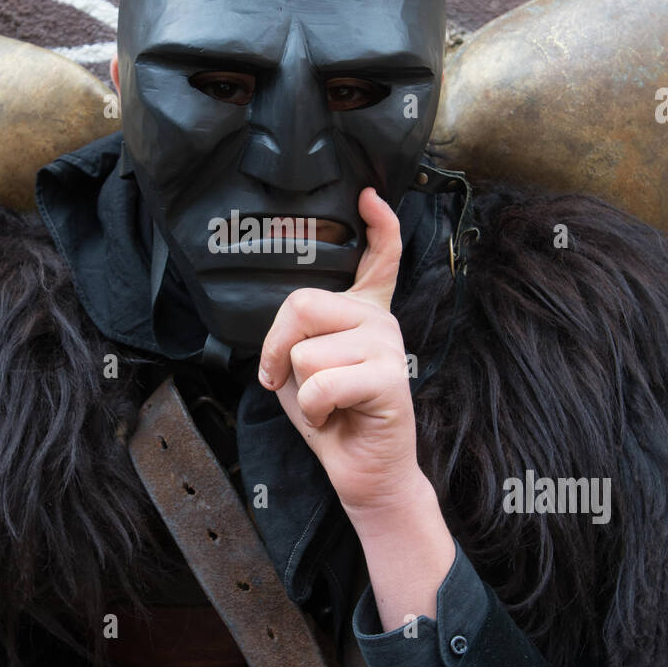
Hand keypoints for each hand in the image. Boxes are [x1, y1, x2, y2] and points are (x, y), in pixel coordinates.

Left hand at [257, 187, 421, 518]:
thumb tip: (286, 324)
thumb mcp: (301, 368)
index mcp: (363, 312)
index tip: (370, 195)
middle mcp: (380, 320)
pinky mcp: (389, 378)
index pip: (378, 257)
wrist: (363, 471)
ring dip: (300, 390)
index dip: (377, 224)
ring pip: (305, 352)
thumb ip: (297, 334)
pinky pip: (321, 384)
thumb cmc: (331, 417)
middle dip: (278, 349)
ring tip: (328, 404)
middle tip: (289, 380)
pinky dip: (314, 411)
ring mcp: (389, 345)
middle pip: (301, 304)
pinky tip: (336, 417)